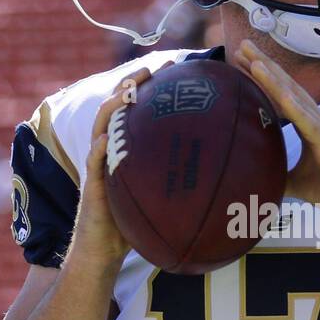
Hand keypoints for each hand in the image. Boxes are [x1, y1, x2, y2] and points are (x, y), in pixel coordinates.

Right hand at [69, 63, 171, 272]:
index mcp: (127, 151)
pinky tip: (105, 140)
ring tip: (128, 90)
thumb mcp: (163, 199)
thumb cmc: (136, 227)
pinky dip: (97, 151)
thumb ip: (183, 184)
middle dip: (133, 83)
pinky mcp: (90, 187)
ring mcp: (98, 167)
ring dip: (113, 105)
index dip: (153, 89)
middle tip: (155, 66)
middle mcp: (110, 151)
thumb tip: (228, 178)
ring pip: (101, 126)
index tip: (176, 69)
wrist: (105, 253)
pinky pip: (92, 165)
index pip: (139, 111)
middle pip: (119, 107)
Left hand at [236, 40, 319, 221]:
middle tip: (243, 46)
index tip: (242, 61)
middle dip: (265, 66)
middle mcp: (316, 121)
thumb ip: (280, 178)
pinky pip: (310, 123)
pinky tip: (281, 93)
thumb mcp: (301, 184)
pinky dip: (295, 107)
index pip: (282, 96)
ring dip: (275, 80)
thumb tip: (258, 184)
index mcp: (308, 126)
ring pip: (296, 99)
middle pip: (287, 87)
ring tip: (255, 62)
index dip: (263, 78)